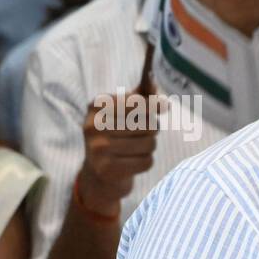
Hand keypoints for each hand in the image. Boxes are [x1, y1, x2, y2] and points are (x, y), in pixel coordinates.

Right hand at [76, 79, 158, 218]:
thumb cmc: (117, 133)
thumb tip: (157, 87)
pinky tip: (133, 161)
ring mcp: (98, 148)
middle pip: (148, 124)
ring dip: (150, 146)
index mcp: (96, 106)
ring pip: (150, 143)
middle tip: (146, 130)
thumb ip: (142, 95)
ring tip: (137, 147)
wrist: (98, 172)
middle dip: (153, 128)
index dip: (155, 104)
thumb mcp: (125, 110)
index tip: (165, 105)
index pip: (136, 102)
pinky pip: (147, 162)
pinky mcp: (107, 169)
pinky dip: (146, 161)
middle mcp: (93, 126)